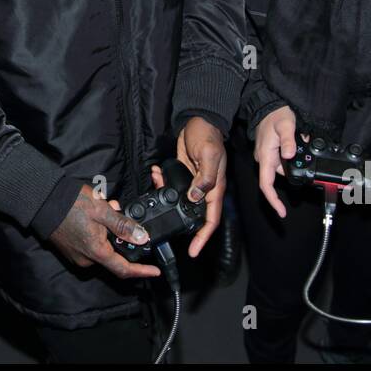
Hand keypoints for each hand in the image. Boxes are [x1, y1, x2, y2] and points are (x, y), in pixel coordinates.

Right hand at [48, 184, 162, 279]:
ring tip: (106, 208)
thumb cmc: (70, 204)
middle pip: (114, 255)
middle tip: (120, 213)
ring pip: (103, 248)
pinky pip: (92, 245)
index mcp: (97, 252)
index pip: (124, 269)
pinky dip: (98, 233)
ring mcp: (78, 256)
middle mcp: (87, 260)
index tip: (155, 272)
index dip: (142, 272)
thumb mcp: (101, 210)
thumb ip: (123, 226)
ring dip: (109, 232)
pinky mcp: (71, 250)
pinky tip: (95, 215)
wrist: (42, 202)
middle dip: (122, 237)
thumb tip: (141, 238)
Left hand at [167, 116, 226, 255]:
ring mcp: (193, 183)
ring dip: (165, 196)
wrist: (199, 120)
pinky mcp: (182, 175)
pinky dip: (161, 181)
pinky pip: (170, 185)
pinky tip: (155, 173)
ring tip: (156, 185)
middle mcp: (204, 189)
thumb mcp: (208, 155)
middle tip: (161, 224)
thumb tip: (196, 197)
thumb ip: (204, 177)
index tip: (193, 250)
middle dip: (178, 221)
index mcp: (215, 188)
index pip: (211, 219)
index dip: (203, 237)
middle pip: (194, 215)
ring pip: (178, 200)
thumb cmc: (208, 136)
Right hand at [253, 105, 296, 217]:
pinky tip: (298, 139)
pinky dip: (293, 152)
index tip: (282, 211)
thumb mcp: (286, 124)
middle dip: (296, 167)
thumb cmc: (275, 114)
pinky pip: (283, 158)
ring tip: (301, 139)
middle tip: (304, 149)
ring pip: (284, 166)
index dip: (273, 200)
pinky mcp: (271, 151)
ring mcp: (267, 155)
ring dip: (295, 158)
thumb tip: (289, 155)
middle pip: (280, 175)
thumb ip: (289, 140)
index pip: (266, 184)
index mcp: (265, 155)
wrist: (268, 105)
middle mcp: (265, 158)